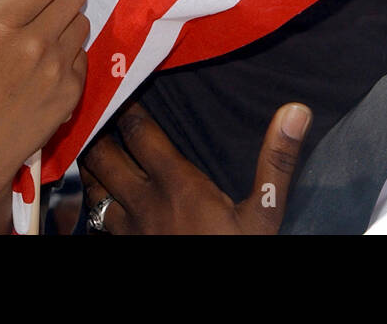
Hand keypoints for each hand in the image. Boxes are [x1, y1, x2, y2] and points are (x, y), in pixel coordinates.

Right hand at [0, 0, 98, 233]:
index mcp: (0, 28)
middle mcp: (34, 44)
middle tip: (43, 3)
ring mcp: (58, 70)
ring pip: (81, 22)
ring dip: (67, 21)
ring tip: (37, 43)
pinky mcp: (73, 92)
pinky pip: (82, 55)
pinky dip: (68, 53)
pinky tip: (42, 71)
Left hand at [79, 101, 309, 234]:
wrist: (209, 307)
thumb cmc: (236, 253)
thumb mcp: (265, 213)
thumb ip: (276, 162)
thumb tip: (294, 111)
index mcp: (176, 183)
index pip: (140, 133)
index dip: (129, 107)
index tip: (124, 84)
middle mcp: (143, 201)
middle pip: (105, 155)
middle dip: (98, 129)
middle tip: (98, 107)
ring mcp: (128, 227)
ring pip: (94, 185)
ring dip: (91, 161)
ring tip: (92, 140)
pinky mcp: (124, 246)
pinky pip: (97, 216)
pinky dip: (93, 197)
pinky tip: (100, 192)